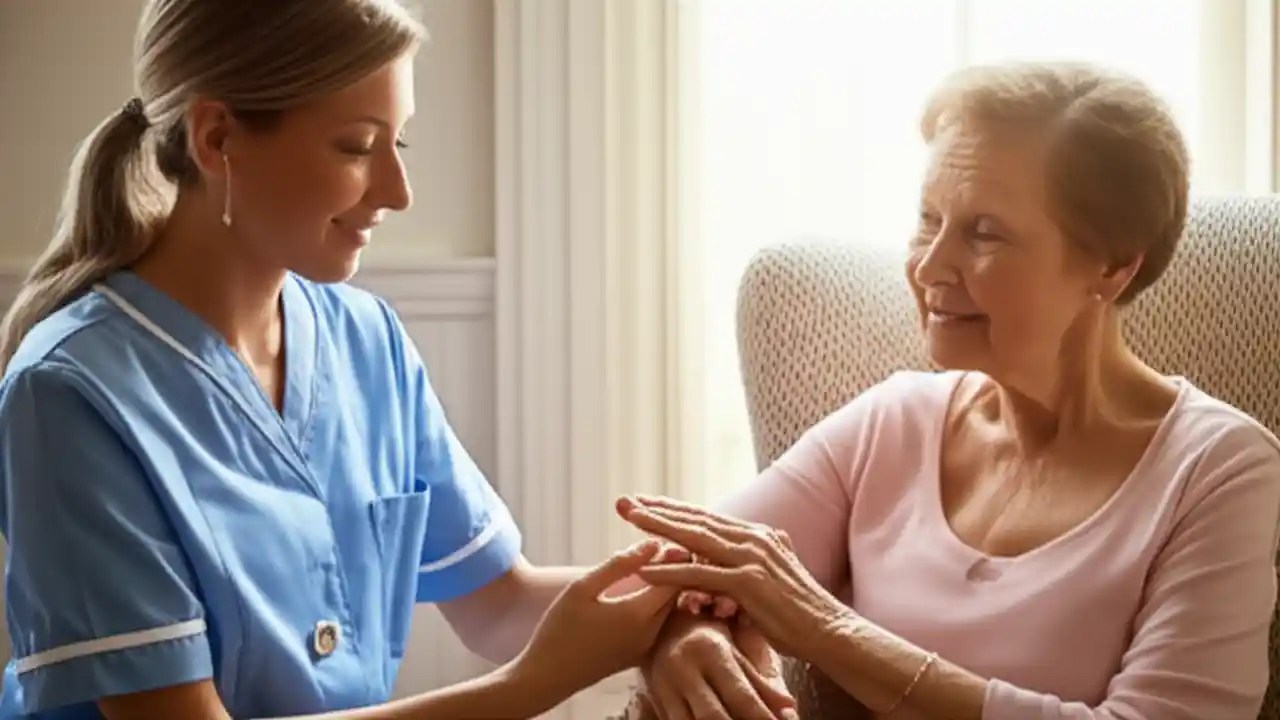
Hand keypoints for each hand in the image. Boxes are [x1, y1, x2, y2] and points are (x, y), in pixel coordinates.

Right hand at [506, 540, 679, 714]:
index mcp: (639, 615)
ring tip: (650, 564)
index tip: (665, 538)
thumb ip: (620, 565)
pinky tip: (640, 589)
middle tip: (661, 547)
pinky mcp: (638, 655)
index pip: (676, 579)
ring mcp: (646, 647)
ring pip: (670, 609)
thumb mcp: (583, 588)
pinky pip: (659, 622)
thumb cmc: (559, 630)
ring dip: (665, 586)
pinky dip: (656, 603)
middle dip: (674, 570)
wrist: (546, 678)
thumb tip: (653, 543)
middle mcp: (651, 634)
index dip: (676, 556)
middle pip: (678, 594)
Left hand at [618, 495, 853, 661]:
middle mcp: (752, 539)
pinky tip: (646, 571)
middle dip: (656, 510)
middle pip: (694, 520)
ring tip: (629, 522)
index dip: (672, 509)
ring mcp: (750, 558)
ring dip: (658, 529)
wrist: (827, 629)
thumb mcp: (776, 573)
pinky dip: (670, 572)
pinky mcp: (747, 583)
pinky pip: (700, 575)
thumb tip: (756, 544)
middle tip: (624, 502)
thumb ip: (758, 557)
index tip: (644, 503)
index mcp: (756, 535)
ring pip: (694, 539)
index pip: (706, 517)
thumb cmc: (798, 610)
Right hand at [640, 600, 796, 719]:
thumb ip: (762, 682)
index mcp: (709, 651)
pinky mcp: (655, 701)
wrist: (660, 625)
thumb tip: (790, 710)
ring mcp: (664, 687)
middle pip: (712, 717)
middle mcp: (683, 669)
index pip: (741, 695)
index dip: (763, 718)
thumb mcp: (735, 651)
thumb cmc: (706, 635)